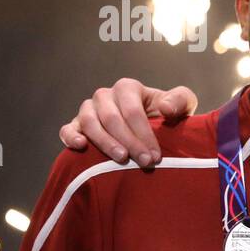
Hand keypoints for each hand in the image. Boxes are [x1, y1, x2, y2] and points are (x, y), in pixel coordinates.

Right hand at [59, 78, 196, 168]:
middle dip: (129, 142)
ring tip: (121, 159)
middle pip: (112, 118)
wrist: (153, 127)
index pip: (132, 111)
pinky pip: (67, 129)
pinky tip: (81, 147)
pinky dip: (71, 137)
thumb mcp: (182, 104)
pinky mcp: (76, 124)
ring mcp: (88, 109)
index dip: (143, 133)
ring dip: (105, 143)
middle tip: (144, 162)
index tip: (155, 155)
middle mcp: (105, 96)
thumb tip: (165, 108)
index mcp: (127, 88)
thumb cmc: (167, 116)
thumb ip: (179, 101)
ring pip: (90, 123)